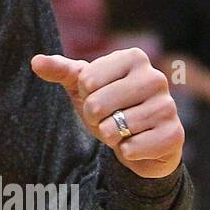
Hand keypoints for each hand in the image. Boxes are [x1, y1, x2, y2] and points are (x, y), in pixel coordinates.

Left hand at [31, 47, 184, 179]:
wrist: (140, 140)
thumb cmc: (110, 106)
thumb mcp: (83, 86)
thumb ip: (60, 71)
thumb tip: (35, 62)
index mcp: (134, 58)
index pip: (87, 80)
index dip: (85, 95)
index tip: (99, 97)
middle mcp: (156, 78)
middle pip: (97, 104)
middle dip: (94, 118)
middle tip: (109, 118)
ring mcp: (168, 107)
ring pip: (114, 128)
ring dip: (110, 136)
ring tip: (123, 130)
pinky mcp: (174, 135)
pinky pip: (131, 148)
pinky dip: (126, 152)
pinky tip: (136, 143)